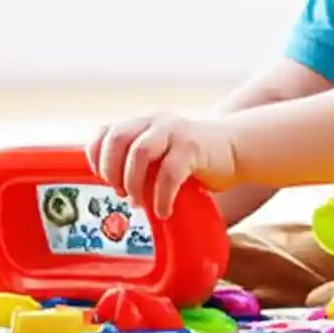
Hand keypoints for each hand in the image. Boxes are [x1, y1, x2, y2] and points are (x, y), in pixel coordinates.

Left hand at [86, 111, 236, 218]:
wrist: (236, 148)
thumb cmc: (194, 158)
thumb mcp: (161, 155)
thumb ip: (140, 164)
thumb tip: (117, 192)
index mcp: (143, 123)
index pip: (106, 131)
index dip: (97, 156)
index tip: (103, 179)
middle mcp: (155, 122)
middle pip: (117, 137)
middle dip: (111, 169)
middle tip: (120, 191)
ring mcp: (174, 131)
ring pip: (139, 151)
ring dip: (133, 182)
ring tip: (138, 202)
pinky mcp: (193, 147)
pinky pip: (168, 172)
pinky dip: (161, 196)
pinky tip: (163, 211)